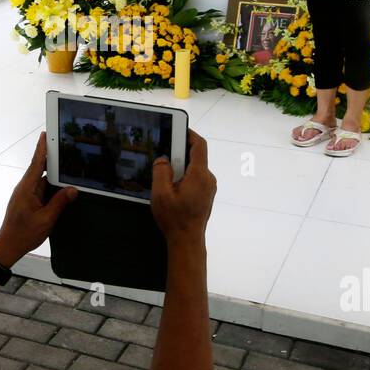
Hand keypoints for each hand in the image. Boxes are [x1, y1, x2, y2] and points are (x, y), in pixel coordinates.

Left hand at [0, 133, 77, 264]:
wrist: (8, 246)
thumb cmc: (24, 234)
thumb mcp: (46, 219)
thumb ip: (59, 203)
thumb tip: (72, 189)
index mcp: (27, 188)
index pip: (36, 163)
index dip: (42, 148)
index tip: (46, 134)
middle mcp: (25, 188)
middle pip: (41, 169)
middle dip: (53, 160)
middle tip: (66, 149)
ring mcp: (26, 194)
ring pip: (43, 181)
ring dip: (54, 176)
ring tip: (70, 169)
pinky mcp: (28, 201)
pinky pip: (42, 189)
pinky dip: (52, 187)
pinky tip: (63, 188)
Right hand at [150, 129, 215, 246]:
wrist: (187, 241)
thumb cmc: (175, 219)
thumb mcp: (160, 193)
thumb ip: (161, 171)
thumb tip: (163, 159)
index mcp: (199, 175)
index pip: (199, 145)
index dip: (189, 134)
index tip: (178, 128)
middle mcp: (208, 179)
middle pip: (196, 156)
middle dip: (180, 152)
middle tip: (164, 152)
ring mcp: (209, 187)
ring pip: (195, 168)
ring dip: (181, 166)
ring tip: (164, 172)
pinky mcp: (206, 195)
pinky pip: (195, 178)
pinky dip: (184, 176)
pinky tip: (171, 185)